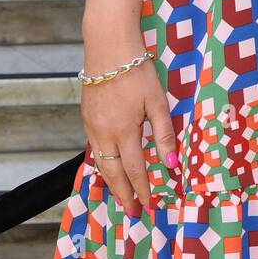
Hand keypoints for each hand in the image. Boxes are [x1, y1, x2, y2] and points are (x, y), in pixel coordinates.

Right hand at [81, 14, 176, 215]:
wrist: (108, 46)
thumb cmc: (137, 71)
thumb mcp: (157, 101)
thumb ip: (164, 133)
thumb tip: (171, 165)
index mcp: (124, 131)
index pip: (134, 170)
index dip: (143, 189)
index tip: (149, 206)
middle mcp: (104, 133)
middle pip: (113, 173)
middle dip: (124, 194)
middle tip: (132, 212)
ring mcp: (91, 126)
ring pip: (100, 163)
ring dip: (110, 182)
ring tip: (120, 196)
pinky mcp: (86, 116)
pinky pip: (94, 148)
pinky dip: (101, 163)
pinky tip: (107, 166)